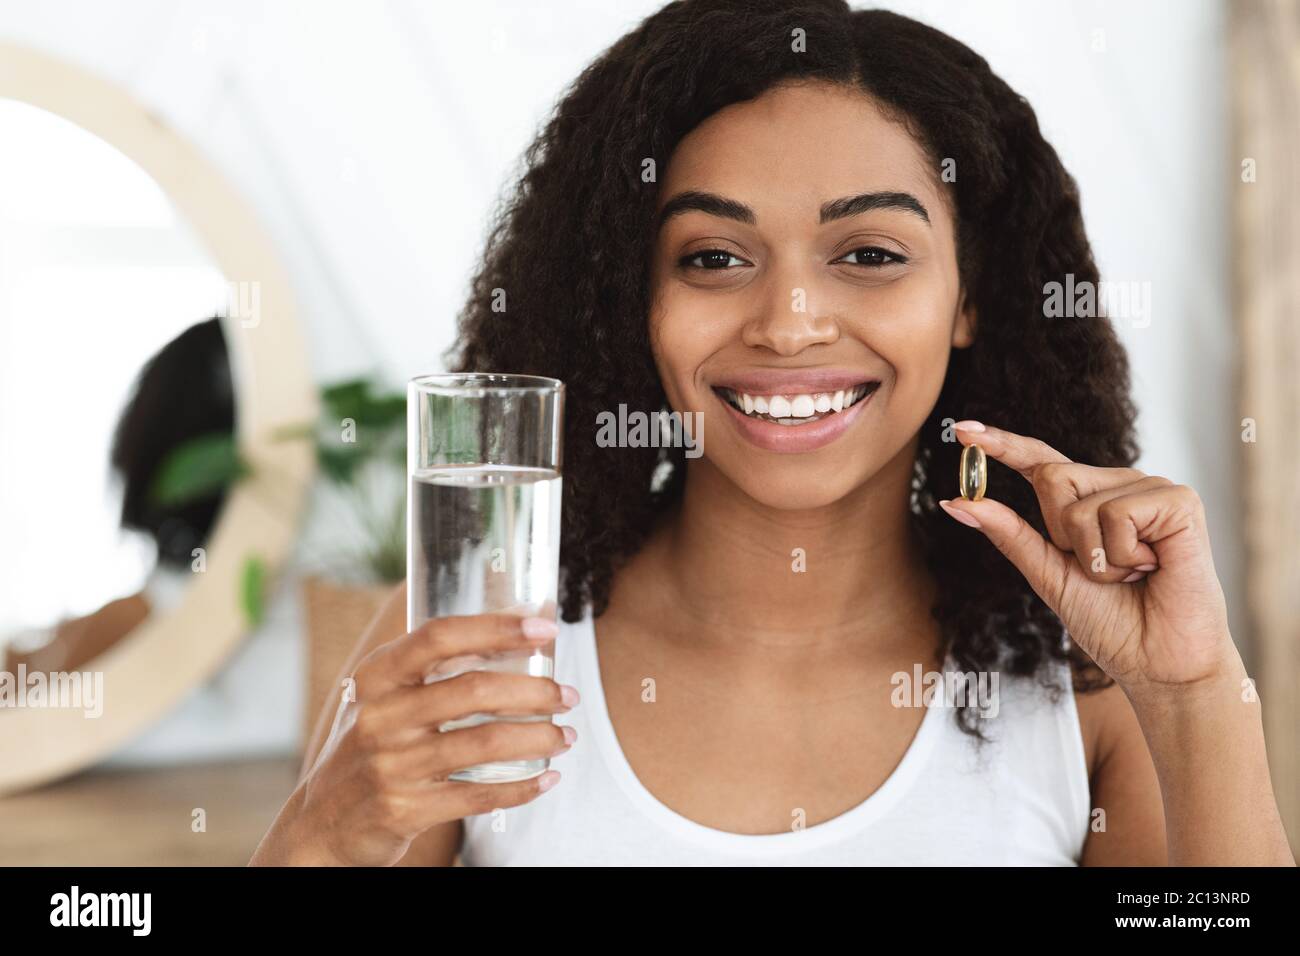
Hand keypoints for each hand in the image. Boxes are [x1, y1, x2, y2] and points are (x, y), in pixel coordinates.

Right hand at [284, 613, 577, 865]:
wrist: (323, 823)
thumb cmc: (373, 747)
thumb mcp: (386, 700)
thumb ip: (435, 671)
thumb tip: (515, 633)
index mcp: (378, 678)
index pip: (439, 637)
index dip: (496, 628)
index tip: (544, 630)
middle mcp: (381, 716)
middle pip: (473, 690)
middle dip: (533, 691)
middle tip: (566, 696)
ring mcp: (391, 765)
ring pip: (484, 743)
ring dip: (538, 738)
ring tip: (565, 736)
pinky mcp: (405, 809)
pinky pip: (479, 795)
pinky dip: (521, 787)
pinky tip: (545, 778)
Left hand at [937, 421, 1236, 695]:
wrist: (1158, 662)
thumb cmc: (1110, 621)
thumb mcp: (1047, 573)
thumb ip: (1008, 533)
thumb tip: (954, 501)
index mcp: (1089, 499)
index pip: (1041, 462)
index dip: (1002, 444)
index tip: (963, 430)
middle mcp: (1119, 485)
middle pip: (1051, 477)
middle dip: (1061, 535)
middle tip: (1101, 570)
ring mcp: (1151, 489)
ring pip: (1081, 504)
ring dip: (1096, 557)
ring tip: (1133, 574)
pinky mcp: (1179, 501)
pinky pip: (1119, 513)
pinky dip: (1124, 555)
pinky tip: (1153, 568)